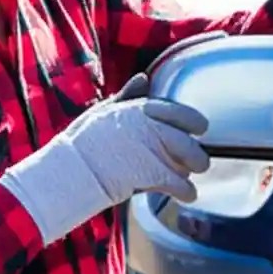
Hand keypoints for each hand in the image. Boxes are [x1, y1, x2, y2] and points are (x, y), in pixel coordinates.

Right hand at [0, 73, 210, 244]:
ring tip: (183, 180)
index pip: (184, 113)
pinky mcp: (155, 175)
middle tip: (196, 163)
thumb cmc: (84, 141)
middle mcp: (155, 128)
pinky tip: (185, 195)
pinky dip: (187, 192)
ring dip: (188, 174)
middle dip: (197, 156)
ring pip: (190, 165)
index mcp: (144, 110)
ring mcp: (156, 152)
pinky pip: (183, 186)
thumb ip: (128, 96)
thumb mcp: (104, 112)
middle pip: (192, 143)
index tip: (199, 130)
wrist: (73, 168)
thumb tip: (144, 78)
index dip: (196, 124)